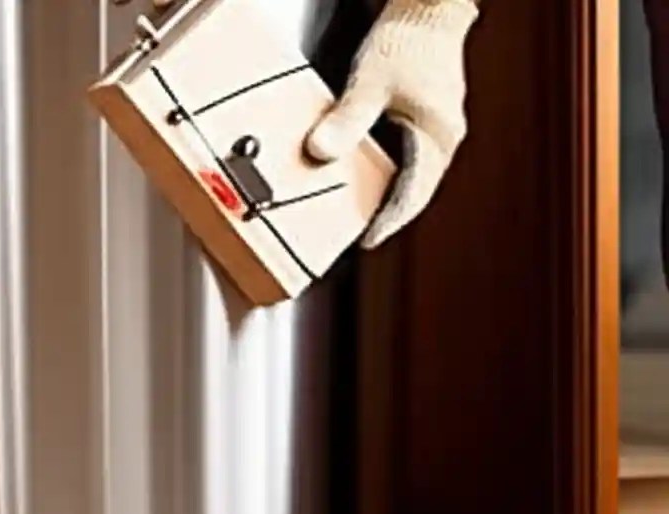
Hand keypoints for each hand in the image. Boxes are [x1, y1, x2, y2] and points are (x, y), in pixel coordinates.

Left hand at [305, 0, 479, 248]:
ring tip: (362, 212)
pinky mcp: (430, 116)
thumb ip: (347, 119)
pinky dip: (392, 171)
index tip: (366, 240)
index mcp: (435, 138)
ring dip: (390, 194)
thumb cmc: (407, 39)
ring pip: (415, 174)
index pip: (411, 195)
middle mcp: (443, 139)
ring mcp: (439, 128)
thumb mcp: (369, 82)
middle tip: (360, 233)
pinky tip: (371, 174)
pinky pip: (412, 156)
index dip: (387, 221)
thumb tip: (320, 153)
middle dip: (388, 214)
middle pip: (415, 190)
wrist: (430, 8)